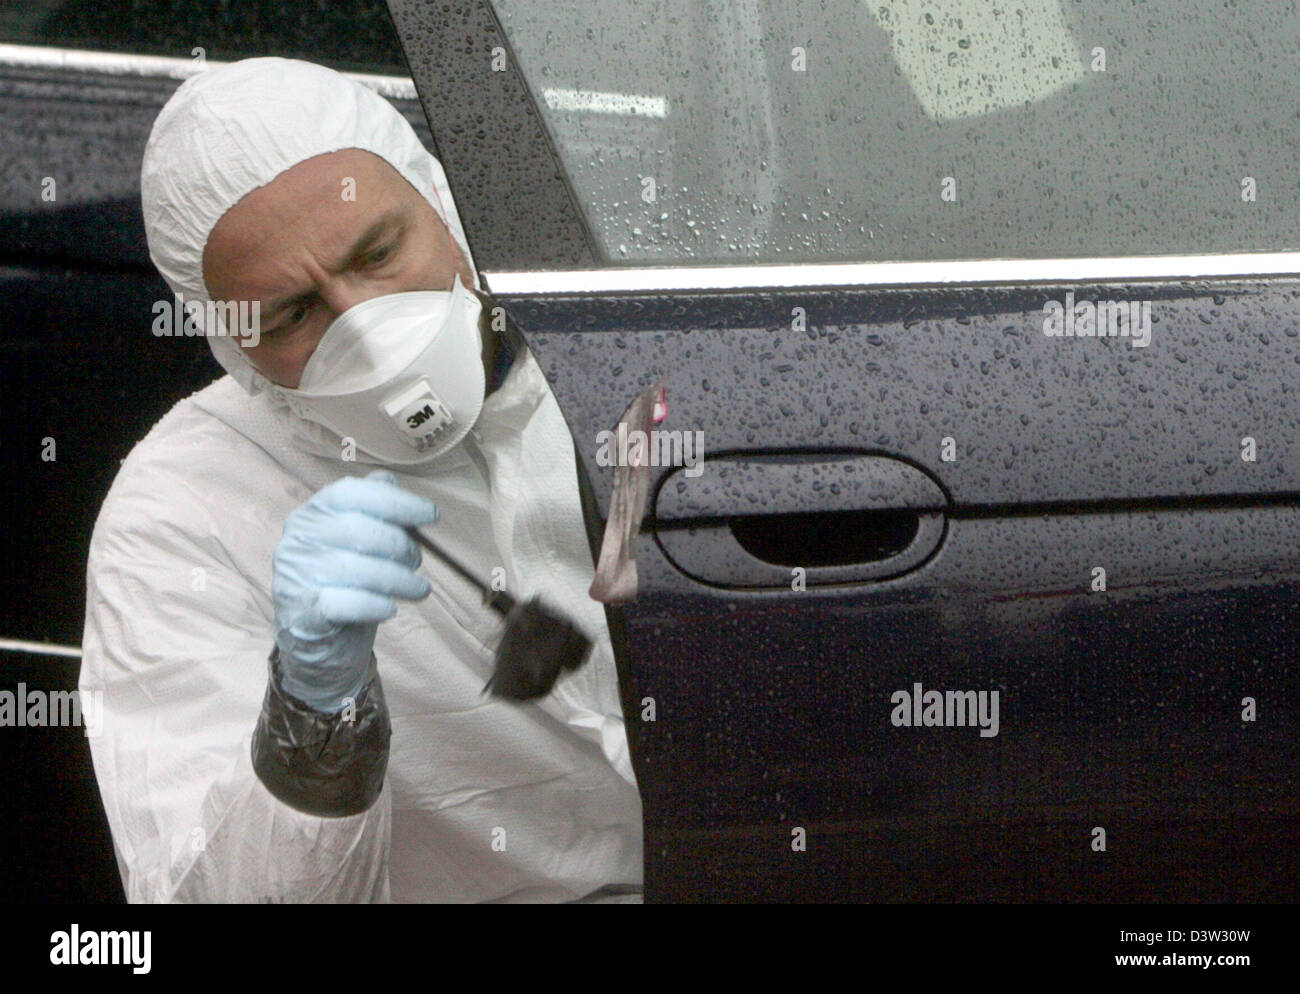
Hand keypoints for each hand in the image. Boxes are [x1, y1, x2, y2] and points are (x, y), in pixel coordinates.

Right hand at [272, 470, 436, 711]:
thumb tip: (389, 480)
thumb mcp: (361, 542)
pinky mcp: (301, 613)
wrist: (319, 643)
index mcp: (313, 513)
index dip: (396, 502)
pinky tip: (389, 609)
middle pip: (359, 530)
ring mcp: (295, 576)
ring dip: (399, 579)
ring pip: (356, 568)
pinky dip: (375, 605)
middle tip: (417, 562)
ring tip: (418, 590)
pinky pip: (346, 603)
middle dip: (400, 546)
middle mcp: (298, 539)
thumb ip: (373, 508)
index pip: (352, 493)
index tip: (431, 515)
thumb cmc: (347, 583)